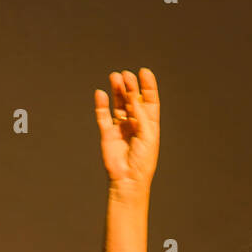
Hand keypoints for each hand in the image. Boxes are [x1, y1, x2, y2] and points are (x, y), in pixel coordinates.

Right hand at [94, 67, 159, 194]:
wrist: (128, 180)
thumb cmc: (143, 161)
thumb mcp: (147, 136)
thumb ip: (140, 114)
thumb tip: (133, 94)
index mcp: (149, 125)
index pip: (149, 101)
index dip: (148, 86)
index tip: (144, 72)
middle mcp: (135, 124)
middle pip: (133, 99)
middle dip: (131, 86)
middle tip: (127, 76)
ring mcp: (121, 128)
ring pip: (118, 104)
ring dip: (117, 91)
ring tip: (115, 77)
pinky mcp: (107, 134)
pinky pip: (103, 115)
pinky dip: (101, 104)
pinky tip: (101, 94)